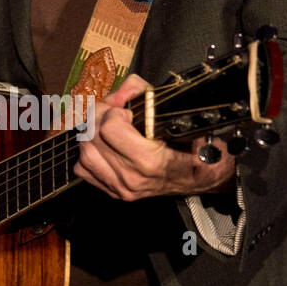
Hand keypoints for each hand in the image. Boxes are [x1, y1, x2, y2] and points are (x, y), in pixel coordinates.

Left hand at [71, 73, 236, 200]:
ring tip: (107, 125)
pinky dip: (89, 153)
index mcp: (150, 162)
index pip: (110, 128)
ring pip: (84, 154)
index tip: (128, 110)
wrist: (203, 178)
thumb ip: (146, 96)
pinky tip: (103, 145)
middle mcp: (132, 178)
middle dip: (100, 117)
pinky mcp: (114, 192)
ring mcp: (122, 188)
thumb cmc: (195, 146)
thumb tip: (122, 92)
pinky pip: (83, 170)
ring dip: (91, 134)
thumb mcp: (180, 114)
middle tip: (113, 111)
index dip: (115, 111)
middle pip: (92, 138)